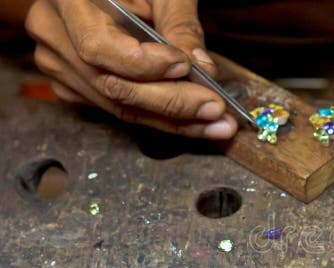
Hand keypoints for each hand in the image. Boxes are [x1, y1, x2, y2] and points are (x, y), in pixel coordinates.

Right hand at [25, 0, 237, 138]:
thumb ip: (179, 24)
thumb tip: (202, 68)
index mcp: (66, 0)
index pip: (97, 46)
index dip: (143, 64)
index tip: (185, 66)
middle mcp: (52, 34)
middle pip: (111, 85)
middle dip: (170, 103)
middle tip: (216, 109)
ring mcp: (59, 64)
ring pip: (118, 107)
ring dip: (173, 121)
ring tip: (217, 125)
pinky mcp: (74, 86)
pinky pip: (119, 111)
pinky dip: (160, 119)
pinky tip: (195, 122)